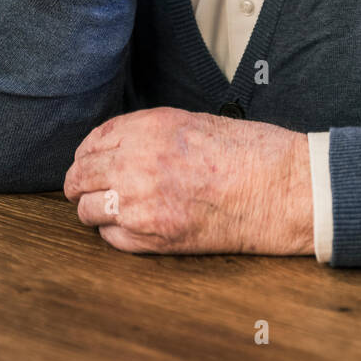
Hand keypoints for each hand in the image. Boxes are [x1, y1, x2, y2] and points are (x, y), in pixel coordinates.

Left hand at [63, 107, 314, 255]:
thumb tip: (116, 149)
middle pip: (80, 177)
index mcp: (148, 128)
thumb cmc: (248, 152)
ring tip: (112, 209)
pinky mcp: (155, 237)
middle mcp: (136, 163)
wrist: (280, 187)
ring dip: (96, 210)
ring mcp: (142, 203)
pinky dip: (116, 233)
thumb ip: (149, 133)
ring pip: (89, 211)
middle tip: (84, 190)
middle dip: (79, 184)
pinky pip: (112, 238)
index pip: (92, 142)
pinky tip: (134, 226)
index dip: (85, 155)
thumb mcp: (192, 122)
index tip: (88, 162)